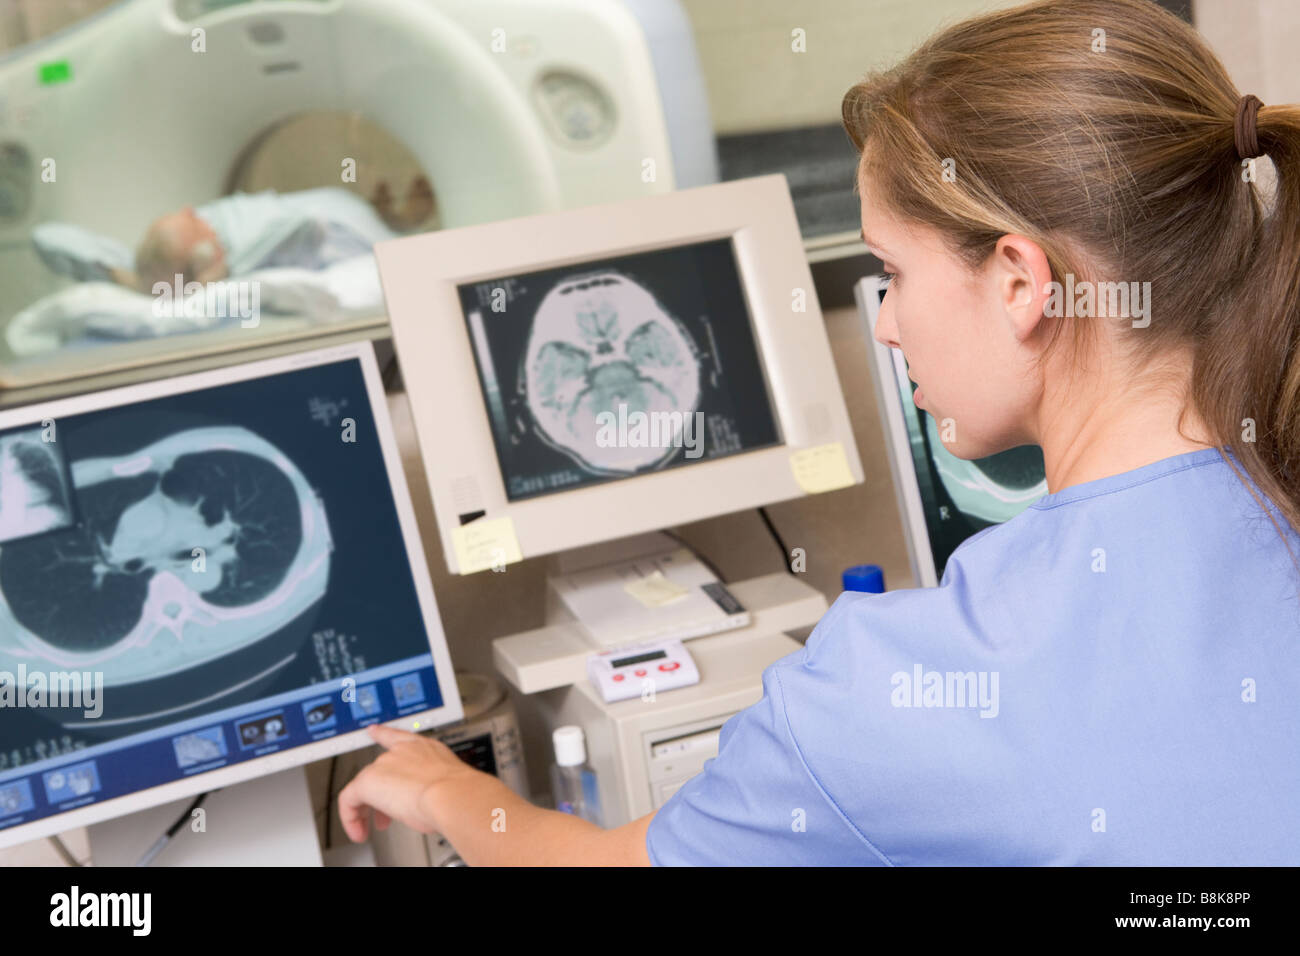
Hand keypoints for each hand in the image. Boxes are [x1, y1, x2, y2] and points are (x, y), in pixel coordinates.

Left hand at [337, 724, 471, 841]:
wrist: (451, 794)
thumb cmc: (457, 792)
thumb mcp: (447, 784)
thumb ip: (433, 786)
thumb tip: (430, 803)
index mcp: (425, 748)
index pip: (397, 736)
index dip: (382, 734)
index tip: (373, 731)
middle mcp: (402, 751)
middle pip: (380, 770)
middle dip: (383, 796)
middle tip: (387, 818)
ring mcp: (384, 763)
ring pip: (365, 787)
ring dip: (370, 810)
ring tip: (375, 828)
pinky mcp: (368, 780)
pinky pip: (349, 800)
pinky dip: (351, 817)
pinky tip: (358, 831)